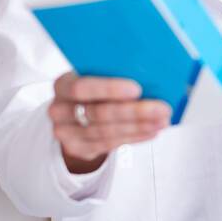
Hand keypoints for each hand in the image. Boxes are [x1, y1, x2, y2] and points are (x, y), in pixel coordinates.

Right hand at [49, 72, 171, 173]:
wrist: (73, 116)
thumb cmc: (92, 90)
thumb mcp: (94, 77)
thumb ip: (112, 73)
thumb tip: (149, 71)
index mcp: (63, 84)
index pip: (81, 87)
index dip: (109, 89)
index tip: (137, 89)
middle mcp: (59, 109)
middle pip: (98, 113)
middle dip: (134, 112)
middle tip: (161, 108)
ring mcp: (66, 133)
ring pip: (106, 132)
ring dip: (139, 127)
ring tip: (162, 120)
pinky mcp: (78, 149)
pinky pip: (109, 145)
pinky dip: (135, 137)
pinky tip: (151, 131)